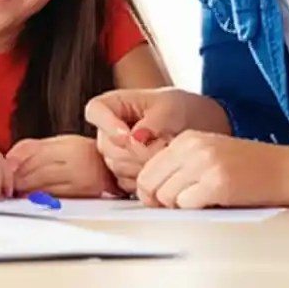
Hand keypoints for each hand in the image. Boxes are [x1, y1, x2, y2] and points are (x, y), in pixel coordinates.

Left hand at [6, 135, 116, 197]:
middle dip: (18, 180)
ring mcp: (80, 183)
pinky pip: (53, 199)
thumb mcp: (60, 142)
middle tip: (6, 182)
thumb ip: (34, 149)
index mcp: (69, 146)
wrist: (112, 169)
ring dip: (25, 191)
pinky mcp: (81, 197)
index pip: (34, 154)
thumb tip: (8, 161)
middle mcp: (76, 165)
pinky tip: (31, 198)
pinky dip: (38, 199)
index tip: (5, 168)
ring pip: (43, 189)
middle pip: (37, 173)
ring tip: (16, 190)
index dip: (15, 163)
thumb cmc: (84, 153)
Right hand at [84, 88, 230, 192]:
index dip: (108, 124)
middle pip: (109, 146)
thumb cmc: (178, 110)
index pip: (96, 111)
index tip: (128, 135)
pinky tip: (162, 166)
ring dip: (146, 163)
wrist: (192, 127)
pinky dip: (147, 178)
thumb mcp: (171, 108)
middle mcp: (108, 131)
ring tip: (167, 151)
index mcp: (113, 104)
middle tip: (166, 142)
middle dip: (139, 149)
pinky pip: (127, 183)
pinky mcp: (122, 175)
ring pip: (118, 167)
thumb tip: (135, 138)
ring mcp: (113, 154)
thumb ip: (153, 121)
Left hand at [136, 131, 288, 208]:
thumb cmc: (253, 167)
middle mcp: (192, 147)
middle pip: (150, 184)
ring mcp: (204, 164)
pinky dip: (195, 212)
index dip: (150, 192)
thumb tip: (152, 191)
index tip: (161, 202)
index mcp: (187, 138)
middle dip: (159, 202)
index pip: (147, 169)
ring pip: (166, 197)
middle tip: (179, 208)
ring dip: (180, 208)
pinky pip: (186, 206)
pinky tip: (213, 205)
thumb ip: (181, 165)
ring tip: (202, 204)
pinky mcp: (217, 183)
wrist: (288, 170)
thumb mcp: (210, 154)